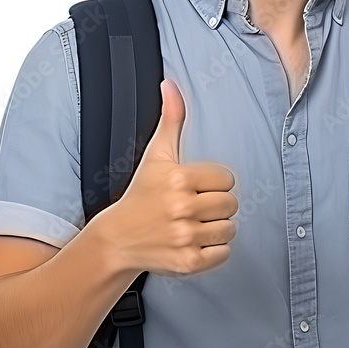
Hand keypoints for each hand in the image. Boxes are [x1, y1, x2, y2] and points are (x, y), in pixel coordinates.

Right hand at [98, 78, 237, 277]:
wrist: (117, 239)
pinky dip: (213, 251)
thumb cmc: (141, 194)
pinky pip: (224, 253)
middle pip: (231, 204)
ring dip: (216, 228)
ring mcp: (185, 237)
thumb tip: (170, 85)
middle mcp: (182, 208)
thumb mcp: (156, 155)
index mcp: (179, 178)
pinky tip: (194, 242)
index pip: (227, 179)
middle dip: (216, 206)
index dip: (215, 184)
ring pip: (230, 229)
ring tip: (194, 224)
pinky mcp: (188, 262)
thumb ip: (171, 119)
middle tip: (194, 207)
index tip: (196, 188)